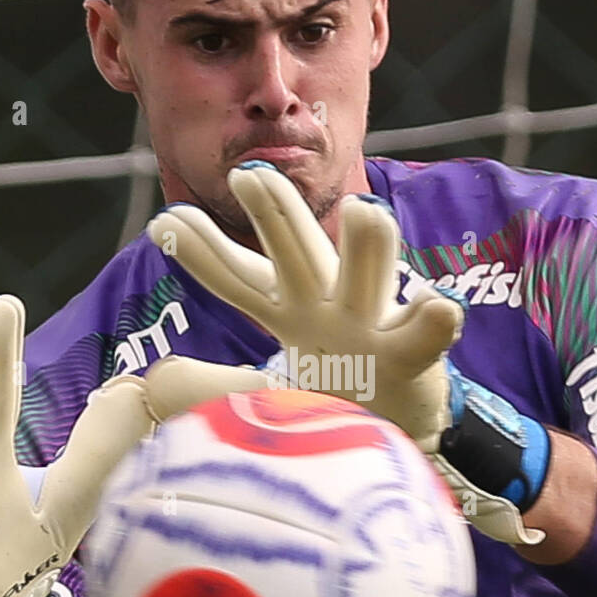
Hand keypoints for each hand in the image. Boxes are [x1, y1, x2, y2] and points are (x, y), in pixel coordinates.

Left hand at [145, 163, 544, 546]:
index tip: (166, 223)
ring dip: (369, 245)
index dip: (205, 253)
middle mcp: (330, 304)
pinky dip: (432, 320)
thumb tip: (159, 377)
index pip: (240, 277)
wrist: (401, 420)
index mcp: (294, 307)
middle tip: (249, 176)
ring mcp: (372, 326)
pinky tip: (437, 304)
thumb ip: (219, 376)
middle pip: (300, 255)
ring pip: (369, 278)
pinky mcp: (412, 360)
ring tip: (365, 211)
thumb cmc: (338, 379)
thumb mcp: (277, 372)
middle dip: (278, 216)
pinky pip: (423, 339)